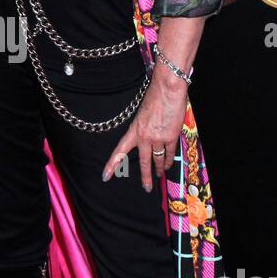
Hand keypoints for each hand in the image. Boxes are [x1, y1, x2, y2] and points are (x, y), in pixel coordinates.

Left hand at [101, 75, 187, 191]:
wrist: (167, 89)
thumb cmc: (155, 97)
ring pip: (159, 159)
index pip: (120, 151)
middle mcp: (145, 137)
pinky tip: (169, 164)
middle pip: (144, 161)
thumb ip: (143, 128)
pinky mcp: (171, 136)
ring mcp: (158, 138)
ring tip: (160, 175)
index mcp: (134, 130)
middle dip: (145, 177)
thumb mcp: (142, 114)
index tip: (105, 176)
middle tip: (147, 188)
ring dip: (160, 168)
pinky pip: (170, 153)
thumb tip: (149, 138)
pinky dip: (170, 160)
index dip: (112, 164)